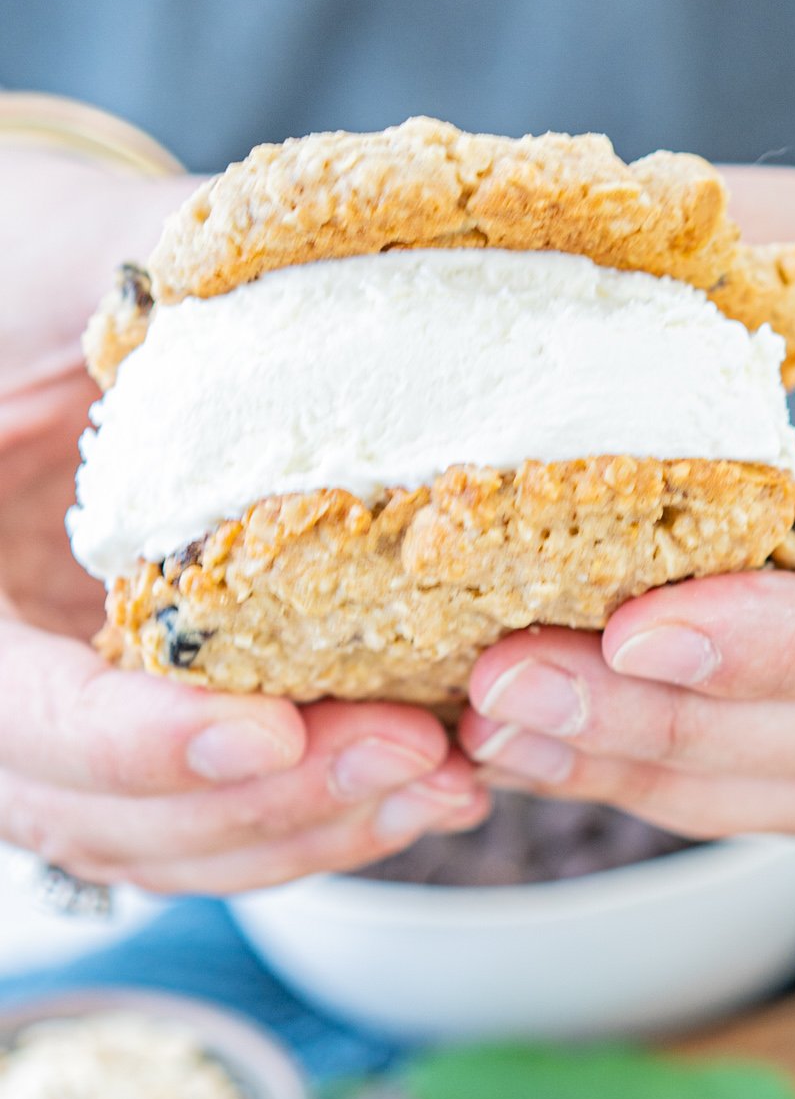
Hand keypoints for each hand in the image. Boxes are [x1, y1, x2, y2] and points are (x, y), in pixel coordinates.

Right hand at [0, 148, 486, 890]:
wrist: (12, 332)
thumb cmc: (20, 273)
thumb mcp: (70, 254)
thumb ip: (169, 268)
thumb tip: (344, 255)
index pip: (10, 706)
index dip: (136, 738)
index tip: (272, 727)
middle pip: (92, 807)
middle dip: (263, 798)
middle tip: (414, 751)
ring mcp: (34, 736)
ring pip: (152, 844)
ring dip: (305, 829)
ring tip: (447, 780)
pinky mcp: (112, 749)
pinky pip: (195, 830)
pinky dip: (304, 824)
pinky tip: (422, 788)